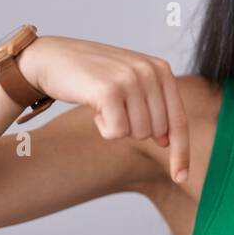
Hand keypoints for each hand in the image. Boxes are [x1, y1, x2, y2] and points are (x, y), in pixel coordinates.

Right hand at [18, 35, 189, 182]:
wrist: (52, 57)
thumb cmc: (92, 75)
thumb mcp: (130, 82)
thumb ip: (153, 105)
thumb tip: (166, 141)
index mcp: (161, 69)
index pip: (179, 120)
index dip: (181, 152)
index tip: (180, 177)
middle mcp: (150, 71)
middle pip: (157, 132)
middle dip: (133, 130)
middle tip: (113, 110)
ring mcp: (131, 79)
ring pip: (138, 133)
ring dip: (116, 127)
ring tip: (103, 105)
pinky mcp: (110, 91)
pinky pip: (117, 133)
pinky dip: (104, 128)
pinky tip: (94, 109)